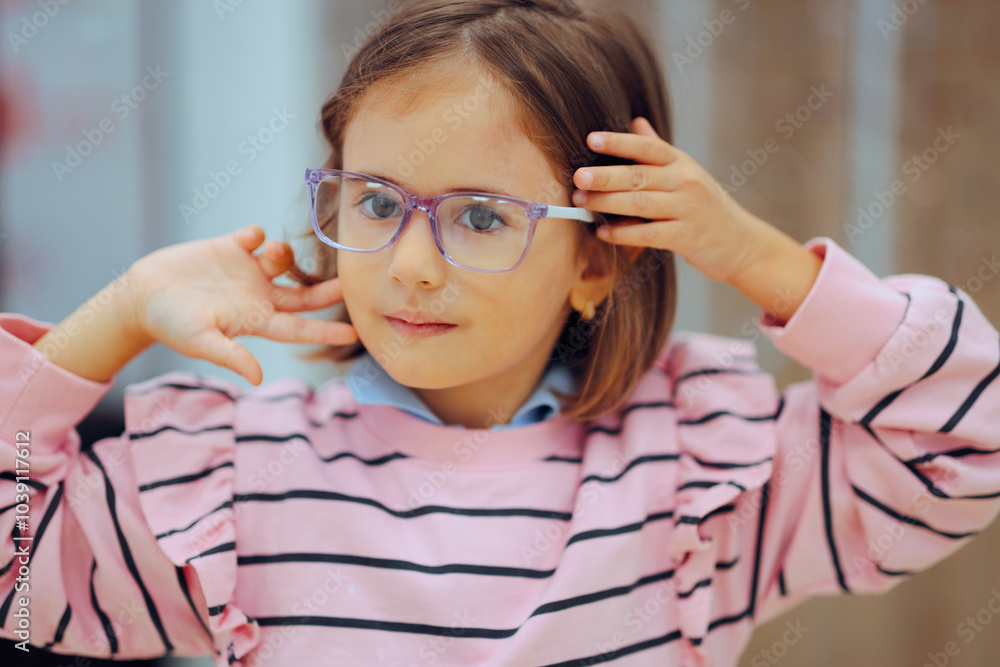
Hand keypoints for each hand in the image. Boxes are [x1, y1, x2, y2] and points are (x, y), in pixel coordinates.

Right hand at [123, 225, 357, 384]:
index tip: (352, 333)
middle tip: (351, 282)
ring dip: (284, 254)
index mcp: (255, 320)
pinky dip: (257, 235)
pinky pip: (254, 237)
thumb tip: (257, 377)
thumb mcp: (200, 342)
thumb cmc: (170, 325)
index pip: (298, 328)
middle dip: (326, 290)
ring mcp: (246, 271)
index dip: (324, 330)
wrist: (141, 297)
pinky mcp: (229, 249)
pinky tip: (250, 238)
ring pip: (281, 260)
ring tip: (273, 252)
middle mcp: (258, 295)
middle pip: (302, 295)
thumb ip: (230, 356)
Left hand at [571, 117, 771, 282]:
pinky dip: (623, 233)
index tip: (591, 139)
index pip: (648, 147)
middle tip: (578, 177)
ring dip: (607, 203)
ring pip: (641, 203)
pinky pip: (649, 233)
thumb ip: (658, 149)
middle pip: (639, 175)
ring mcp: (687, 209)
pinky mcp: (687, 236)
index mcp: (681, 163)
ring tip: (581, 203)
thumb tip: (635, 121)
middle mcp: (686, 182)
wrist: (740, 241)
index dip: (619, 142)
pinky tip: (603, 233)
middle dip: (605, 175)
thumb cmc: (704, 205)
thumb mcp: (686, 172)